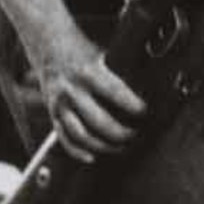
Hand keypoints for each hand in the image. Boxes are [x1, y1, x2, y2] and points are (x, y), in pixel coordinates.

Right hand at [37, 38, 148, 159]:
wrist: (48, 45)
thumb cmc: (85, 50)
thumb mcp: (105, 53)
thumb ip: (123, 69)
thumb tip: (155, 81)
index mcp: (89, 72)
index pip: (115, 92)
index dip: (133, 106)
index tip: (147, 113)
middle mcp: (72, 90)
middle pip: (99, 122)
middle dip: (121, 133)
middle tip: (137, 135)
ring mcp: (60, 104)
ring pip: (81, 135)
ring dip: (103, 146)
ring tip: (122, 148)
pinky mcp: (52, 113)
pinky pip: (64, 138)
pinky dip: (78, 152)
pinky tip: (93, 157)